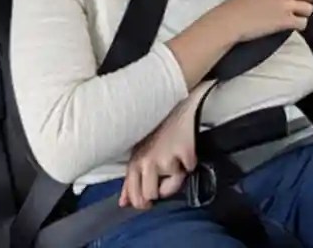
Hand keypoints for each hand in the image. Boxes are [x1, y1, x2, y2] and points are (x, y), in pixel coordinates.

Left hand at [119, 83, 211, 208]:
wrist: (177, 107)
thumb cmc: (157, 133)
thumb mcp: (138, 155)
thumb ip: (130, 181)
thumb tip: (124, 204)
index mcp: (134, 163)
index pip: (134, 196)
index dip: (143, 202)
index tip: (150, 199)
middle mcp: (146, 162)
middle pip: (151, 196)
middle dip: (160, 192)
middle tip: (165, 180)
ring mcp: (165, 158)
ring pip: (171, 188)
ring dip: (175, 179)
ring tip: (175, 162)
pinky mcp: (184, 154)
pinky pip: (189, 170)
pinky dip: (189, 163)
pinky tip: (184, 151)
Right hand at [216, 0, 312, 41]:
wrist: (231, 19)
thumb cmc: (239, 3)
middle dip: (306, 0)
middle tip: (299, 6)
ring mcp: (286, 4)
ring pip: (309, 8)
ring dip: (304, 14)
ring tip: (296, 17)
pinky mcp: (286, 21)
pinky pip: (303, 23)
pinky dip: (300, 26)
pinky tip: (292, 26)